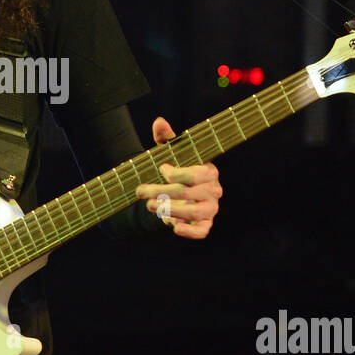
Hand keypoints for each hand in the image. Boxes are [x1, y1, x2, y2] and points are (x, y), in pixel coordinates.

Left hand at [134, 116, 220, 239]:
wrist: (181, 195)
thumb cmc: (178, 171)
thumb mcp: (172, 153)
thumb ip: (166, 138)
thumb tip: (159, 122)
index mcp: (209, 171)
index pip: (197, 173)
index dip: (177, 173)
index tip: (161, 169)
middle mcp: (214, 190)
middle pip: (188, 193)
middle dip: (161, 192)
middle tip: (140, 191)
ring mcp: (211, 209)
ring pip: (193, 212)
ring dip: (168, 209)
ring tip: (149, 205)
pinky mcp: (205, 224)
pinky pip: (202, 231)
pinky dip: (189, 232)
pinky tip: (174, 228)